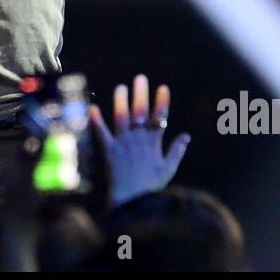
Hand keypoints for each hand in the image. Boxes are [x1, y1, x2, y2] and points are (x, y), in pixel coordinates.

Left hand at [88, 74, 190, 208]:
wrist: (131, 201)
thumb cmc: (151, 187)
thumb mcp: (168, 169)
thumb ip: (177, 151)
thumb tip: (186, 135)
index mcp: (153, 143)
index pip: (160, 118)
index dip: (162, 102)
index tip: (163, 87)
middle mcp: (138, 139)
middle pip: (140, 112)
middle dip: (141, 94)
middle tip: (140, 78)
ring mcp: (122, 143)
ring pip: (122, 118)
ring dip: (121, 102)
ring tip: (121, 87)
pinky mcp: (109, 150)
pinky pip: (102, 133)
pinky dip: (97, 121)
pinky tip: (92, 108)